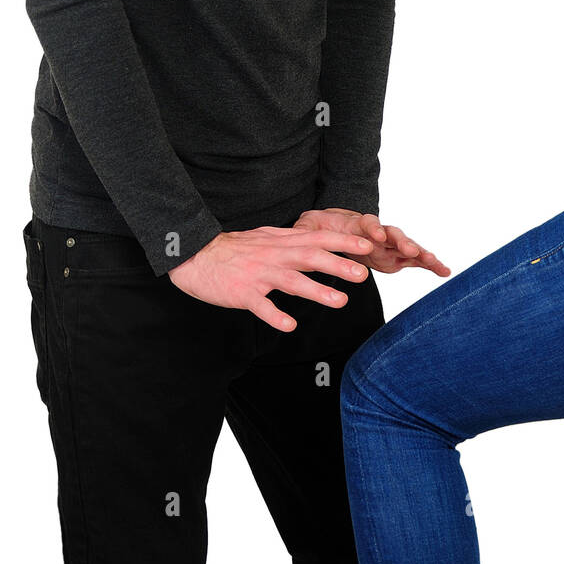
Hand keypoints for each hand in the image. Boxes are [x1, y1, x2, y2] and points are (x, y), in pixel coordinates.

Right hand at [167, 224, 376, 331]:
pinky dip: (274, 314)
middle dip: (338, 265)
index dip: (343, 241)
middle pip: (310, 257)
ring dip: (316, 291)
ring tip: (339, 301)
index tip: (367, 245)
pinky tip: (289, 325)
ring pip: (290, 281)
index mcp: (281, 242)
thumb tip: (321, 241)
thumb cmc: (235, 249)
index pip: (317, 238)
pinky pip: (260, 305)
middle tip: (363, 274)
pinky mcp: (241, 293)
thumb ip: (293, 241)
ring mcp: (258, 274)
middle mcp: (273, 255)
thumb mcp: (267, 237)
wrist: (195, 255)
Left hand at [294, 206, 450, 278]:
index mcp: (358, 223)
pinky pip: (415, 260)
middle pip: (394, 233)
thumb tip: (299, 227)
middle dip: (403, 241)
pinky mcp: (396, 257)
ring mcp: (390, 244)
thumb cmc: (323, 228)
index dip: (374, 229)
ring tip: (435, 262)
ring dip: (421, 253)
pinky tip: (445, 272)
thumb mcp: (310, 227)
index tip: (377, 236)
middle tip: (410, 250)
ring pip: (408, 246)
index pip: (368, 223)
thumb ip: (306, 228)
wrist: (336, 228)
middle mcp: (379, 231)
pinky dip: (429, 264)